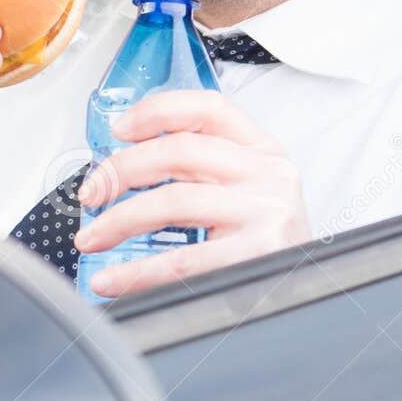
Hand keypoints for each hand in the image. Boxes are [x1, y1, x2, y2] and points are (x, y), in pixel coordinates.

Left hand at [72, 90, 310, 297]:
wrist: (310, 293)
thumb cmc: (267, 242)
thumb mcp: (249, 190)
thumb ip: (203, 168)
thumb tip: (124, 165)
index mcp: (264, 150)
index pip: (209, 108)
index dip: (157, 111)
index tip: (118, 129)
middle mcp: (269, 174)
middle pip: (180, 151)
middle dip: (121, 171)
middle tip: (91, 194)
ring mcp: (266, 212)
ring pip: (173, 200)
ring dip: (118, 220)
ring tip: (92, 238)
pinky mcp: (256, 255)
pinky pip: (181, 259)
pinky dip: (136, 272)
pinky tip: (112, 279)